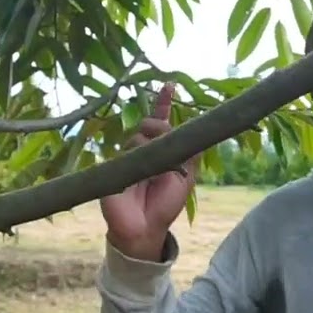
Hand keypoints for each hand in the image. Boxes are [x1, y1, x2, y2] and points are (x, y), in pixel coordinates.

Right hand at [99, 83, 195, 260]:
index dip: (163, 103)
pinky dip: (137, 160)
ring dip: (150, 148)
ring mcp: (125, 158)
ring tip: (156, 171)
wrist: (147, 229)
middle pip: (149, 124)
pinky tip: (142, 175)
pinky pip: (124, 154)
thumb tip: (201, 132)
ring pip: (137, 137)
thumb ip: (190, 154)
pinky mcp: (112, 168)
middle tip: (165, 135)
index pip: (161, 122)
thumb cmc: (165, 205)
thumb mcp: (185, 178)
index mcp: (159, 151)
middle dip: (159, 124)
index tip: (169, 84)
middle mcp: (141, 150)